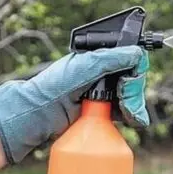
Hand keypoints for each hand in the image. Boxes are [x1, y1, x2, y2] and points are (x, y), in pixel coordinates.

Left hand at [0, 46, 150, 163]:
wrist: (36, 116)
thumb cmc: (52, 88)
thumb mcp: (82, 69)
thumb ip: (109, 59)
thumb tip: (136, 54)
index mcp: (98, 58)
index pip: (130, 59)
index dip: (135, 73)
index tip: (128, 86)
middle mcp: (102, 72)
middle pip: (132, 78)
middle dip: (134, 93)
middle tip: (129, 107)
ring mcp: (102, 91)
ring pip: (130, 95)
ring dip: (135, 105)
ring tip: (131, 117)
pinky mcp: (101, 109)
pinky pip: (124, 109)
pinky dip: (131, 114)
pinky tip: (131, 119)